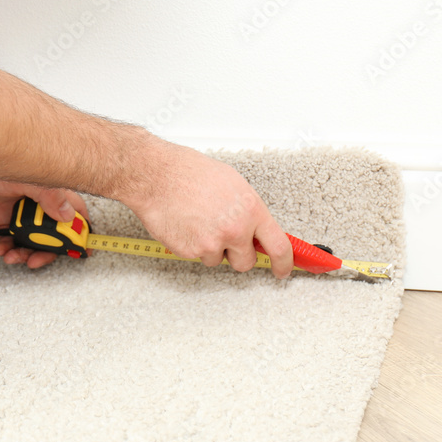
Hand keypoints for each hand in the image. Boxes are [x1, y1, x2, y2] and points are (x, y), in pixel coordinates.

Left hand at [0, 156, 89, 268]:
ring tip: (13, 257)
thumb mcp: (25, 174)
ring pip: (30, 239)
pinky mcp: (1, 215)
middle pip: (52, 232)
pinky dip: (6, 247)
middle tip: (35, 259)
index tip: (82, 250)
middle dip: (47, 250)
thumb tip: (67, 215)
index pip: (74, 213)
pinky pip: (9, 238)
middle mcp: (38, 201)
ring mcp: (20, 209)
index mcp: (50, 189)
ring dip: (25, 252)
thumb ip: (48, 194)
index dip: (80, 232)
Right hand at [124, 139, 293, 277]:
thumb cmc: (189, 173)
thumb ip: (249, 211)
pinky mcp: (190, 251)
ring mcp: (212, 243)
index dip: (285, 263)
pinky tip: (186, 224)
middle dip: (238, 254)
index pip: (279, 247)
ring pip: (218, 260)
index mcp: (251, 210)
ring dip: (211, 248)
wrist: (156, 176)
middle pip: (246, 262)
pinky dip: (191, 245)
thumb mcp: (233, 184)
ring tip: (198, 222)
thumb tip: (258, 230)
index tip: (283, 269)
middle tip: (225, 237)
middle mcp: (235, 229)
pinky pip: (196, 256)